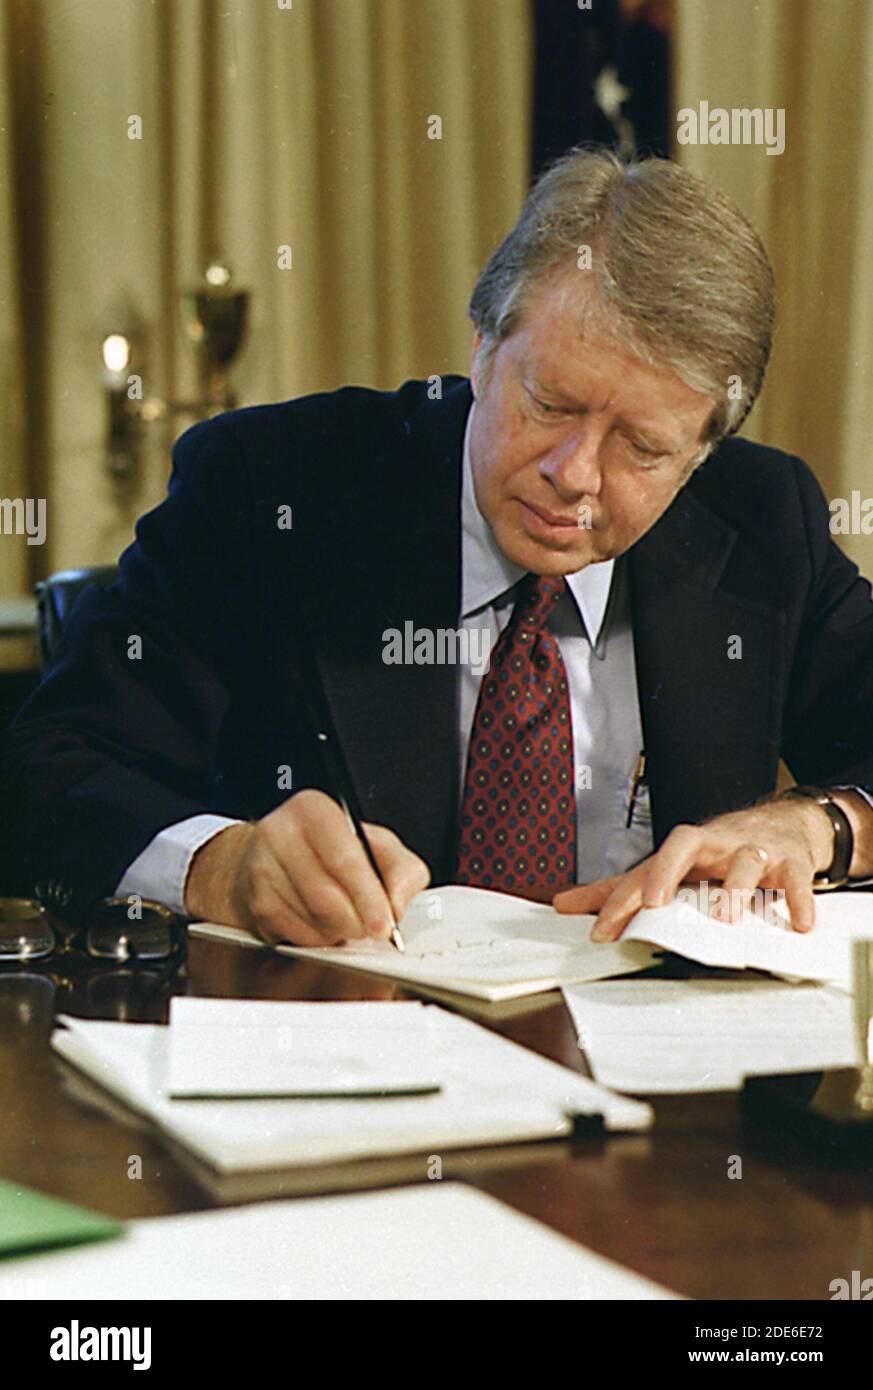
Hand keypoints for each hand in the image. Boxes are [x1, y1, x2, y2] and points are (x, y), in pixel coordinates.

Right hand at [184, 789, 429, 945]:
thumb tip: (398, 904)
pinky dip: (319, 939)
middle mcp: (280, 833)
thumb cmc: (332, 850)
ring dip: (340, 931)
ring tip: (346, 917)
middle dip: (357, 922)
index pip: (343, 858)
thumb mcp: (377, 844)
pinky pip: (297, 937)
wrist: (276, 858)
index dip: (368, 896)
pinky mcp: (256, 903)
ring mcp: (262, 869)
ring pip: (313, 922)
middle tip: (372, 927)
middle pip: (327, 897)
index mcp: (314, 810)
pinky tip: (322, 922)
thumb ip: (403, 870)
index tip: (385, 922)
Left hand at [552, 797, 836, 940]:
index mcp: (682, 849)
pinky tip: (798, 924)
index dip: (621, 896)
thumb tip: (562, 903)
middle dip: (667, 870)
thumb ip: (618, 888)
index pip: (644, 867)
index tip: (601, 930)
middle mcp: (714, 844)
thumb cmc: (717, 851)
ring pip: (743, 858)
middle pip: (685, 842)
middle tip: (653, 903)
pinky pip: (796, 877)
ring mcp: (753, 850)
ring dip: (735, 887)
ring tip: (727, 919)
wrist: (782, 825)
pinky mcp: (790, 862)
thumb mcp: (669, 868)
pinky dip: (798, 898)